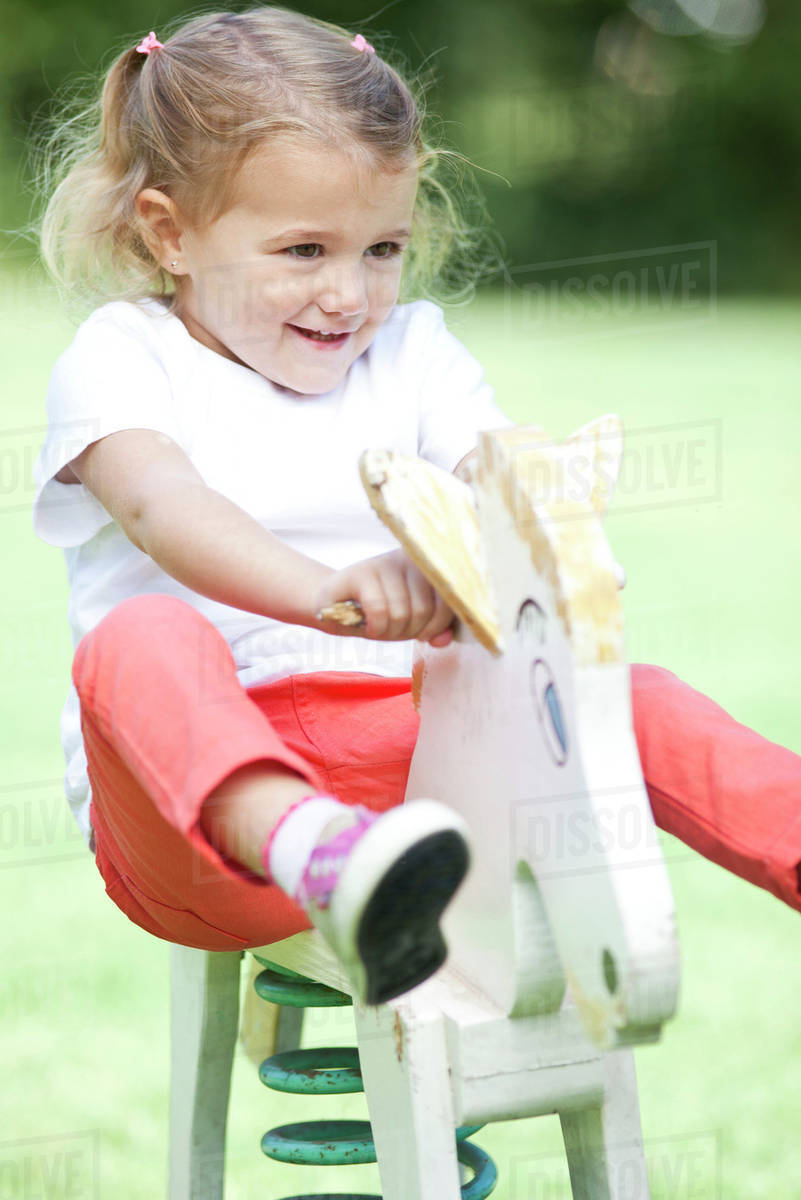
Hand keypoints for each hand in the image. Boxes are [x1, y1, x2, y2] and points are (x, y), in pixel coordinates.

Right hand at [315, 549, 453, 645]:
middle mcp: (411, 558)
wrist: (335, 606)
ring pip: (402, 612)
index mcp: (431, 568)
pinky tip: (367, 623)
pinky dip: (375, 627)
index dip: (435, 626)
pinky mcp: (361, 572)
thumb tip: (442, 640)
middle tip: (393, 627)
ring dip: (388, 631)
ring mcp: (386, 562)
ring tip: (378, 624)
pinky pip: (379, 610)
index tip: (421, 631)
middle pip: (425, 610)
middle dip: (408, 631)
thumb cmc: (380, 613)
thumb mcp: (412, 625)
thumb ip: (433, 630)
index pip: (450, 601)